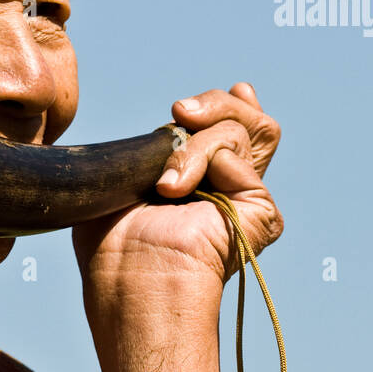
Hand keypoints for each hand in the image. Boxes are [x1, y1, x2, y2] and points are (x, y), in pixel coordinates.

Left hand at [73, 83, 283, 296]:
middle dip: (215, 104)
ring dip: (189, 145)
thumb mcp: (123, 179)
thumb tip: (178, 113)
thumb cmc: (112, 244)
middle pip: (247, 121)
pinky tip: (173, 192)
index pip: (231, 132)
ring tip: (163, 183)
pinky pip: (231, 151)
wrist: (130, 278)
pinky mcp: (259, 208)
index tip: (226, 93)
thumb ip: (154, 146)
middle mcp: (228, 188)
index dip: (232, 106)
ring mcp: (244, 197)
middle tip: (179, 110)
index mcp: (199, 183)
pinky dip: (196, 159)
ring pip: (236, 130)